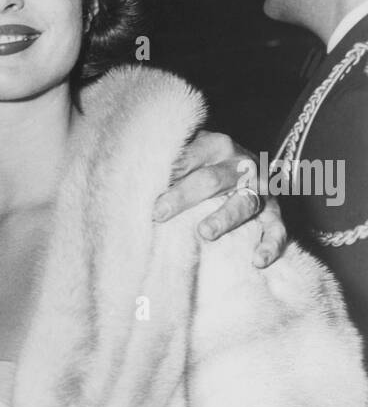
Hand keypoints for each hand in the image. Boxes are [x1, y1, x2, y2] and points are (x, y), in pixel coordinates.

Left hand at [152, 129, 286, 267]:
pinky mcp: (274, 212)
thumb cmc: (204, 166)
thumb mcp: (188, 156)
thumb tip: (130, 184)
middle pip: (212, 179)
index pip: (189, 157)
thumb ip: (168, 165)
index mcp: (215, 146)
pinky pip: (276, 229)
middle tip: (159, 213)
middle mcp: (240, 165)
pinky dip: (270, 245)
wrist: (246, 168)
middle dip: (184, 196)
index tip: (144, 190)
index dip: (167, 173)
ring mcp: (260, 189)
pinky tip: (257, 260)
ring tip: (205, 232)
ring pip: (244, 203)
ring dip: (224, 217)